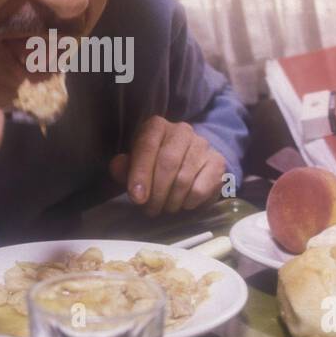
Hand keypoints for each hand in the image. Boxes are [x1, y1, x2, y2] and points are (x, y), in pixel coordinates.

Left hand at [108, 115, 226, 216]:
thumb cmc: (155, 167)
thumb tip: (118, 167)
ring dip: (171, 201)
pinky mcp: (217, 162)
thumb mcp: (135, 166)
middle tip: (150, 210)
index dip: (140, 174)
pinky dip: (188, 202)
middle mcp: (181, 130)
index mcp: (157, 126)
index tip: (137, 198)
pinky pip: (200, 189)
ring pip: (184, 179)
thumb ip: (123, 167)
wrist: (191, 166)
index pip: (147, 146)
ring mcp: (202, 145)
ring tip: (164, 208)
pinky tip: (183, 203)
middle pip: (167, 163)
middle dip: (156, 192)